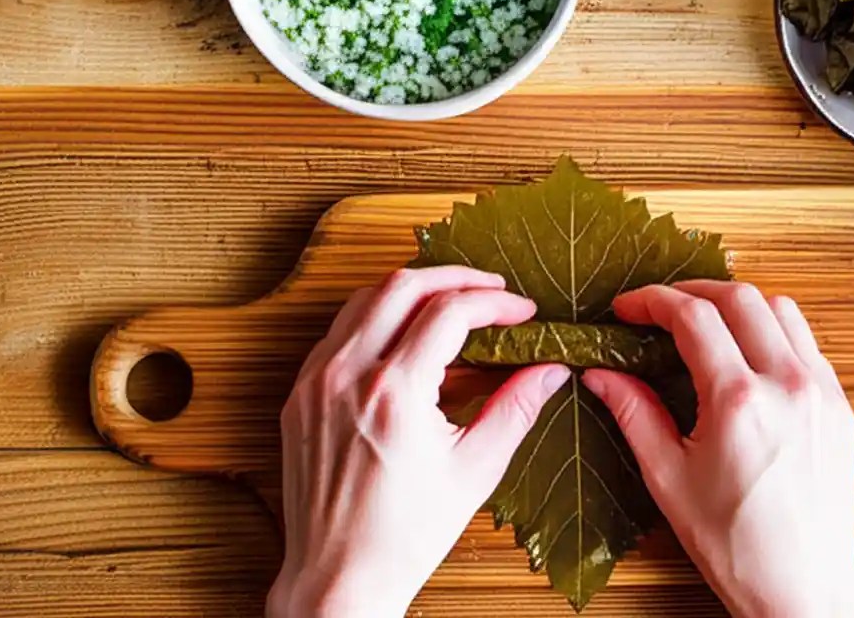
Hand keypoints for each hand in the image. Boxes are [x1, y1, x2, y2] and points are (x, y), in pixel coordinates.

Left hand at [268, 267, 570, 617]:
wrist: (339, 575)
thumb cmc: (406, 534)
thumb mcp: (475, 470)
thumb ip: (517, 408)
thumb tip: (553, 369)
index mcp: (394, 394)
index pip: (450, 312)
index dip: (495, 303)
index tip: (522, 312)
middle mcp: (347, 376)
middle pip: (403, 285)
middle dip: (455, 277)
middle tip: (492, 289)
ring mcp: (315, 382)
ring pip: (365, 299)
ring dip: (413, 290)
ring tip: (453, 302)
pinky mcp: (299, 394)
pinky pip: (339, 331)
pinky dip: (376, 318)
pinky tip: (406, 335)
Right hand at [582, 281, 853, 617]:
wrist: (801, 589)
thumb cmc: (734, 545)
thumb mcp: (668, 478)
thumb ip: (634, 413)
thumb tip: (601, 374)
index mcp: (739, 401)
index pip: (692, 316)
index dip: (653, 300)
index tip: (628, 308)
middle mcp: (788, 385)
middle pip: (741, 297)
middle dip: (694, 291)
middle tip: (662, 307)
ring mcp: (822, 393)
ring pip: (784, 310)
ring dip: (741, 305)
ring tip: (707, 323)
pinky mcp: (841, 408)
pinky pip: (809, 345)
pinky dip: (775, 333)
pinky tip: (750, 356)